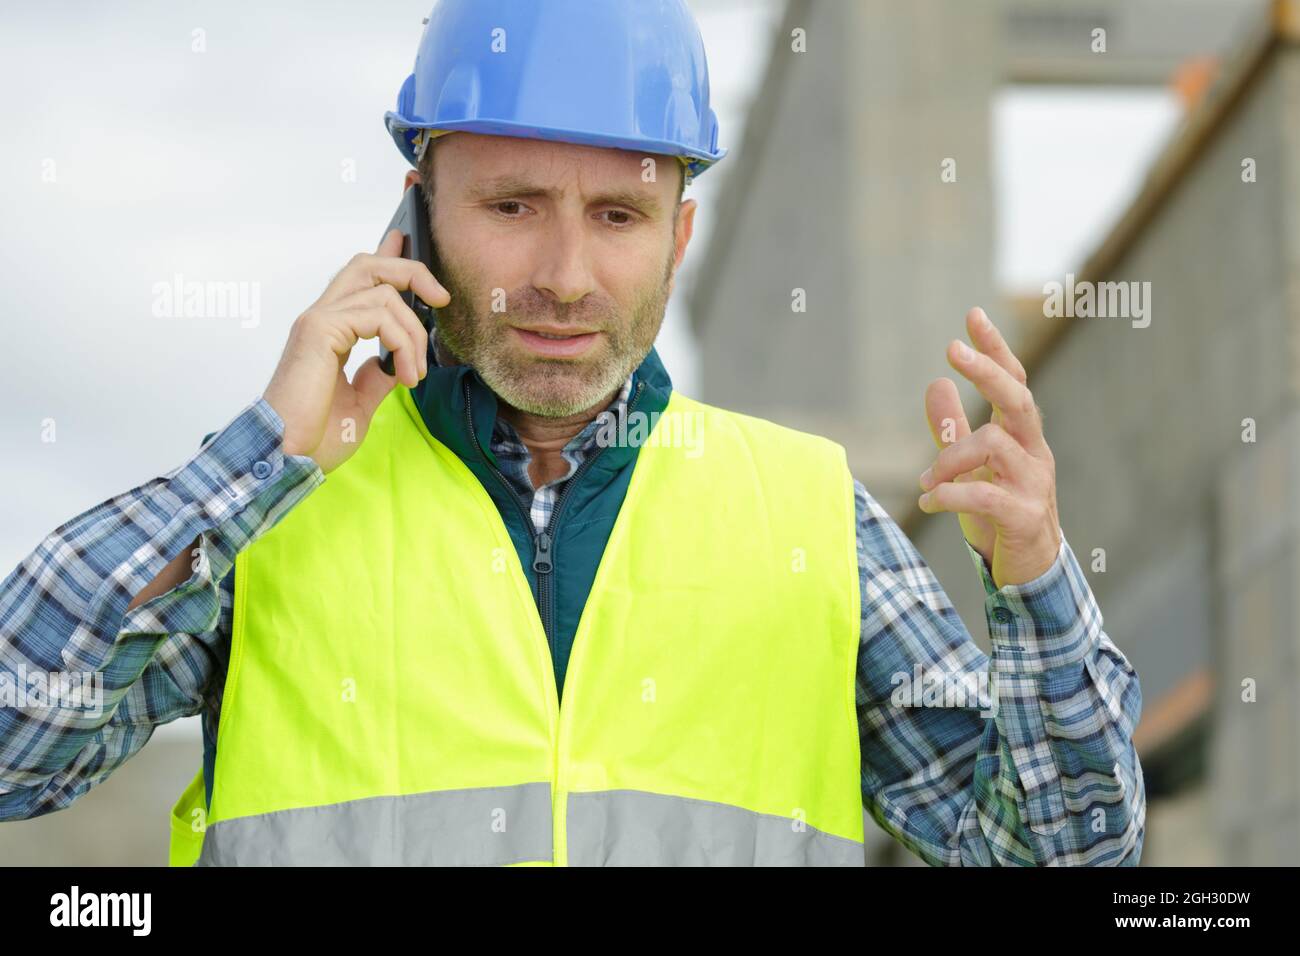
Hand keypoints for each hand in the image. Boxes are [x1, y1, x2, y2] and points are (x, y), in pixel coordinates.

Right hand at [262, 229, 449, 473]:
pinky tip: (405, 376)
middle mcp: (320, 318)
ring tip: (414, 374)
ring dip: (413, 335)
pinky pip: (377, 315)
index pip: (359, 279)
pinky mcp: (318, 330)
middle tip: (440, 298)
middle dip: (411, 271)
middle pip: (368, 265)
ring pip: (383, 293)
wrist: (289, 458)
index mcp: (328, 332)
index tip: (404, 239)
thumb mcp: (360, 403)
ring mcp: (317, 321)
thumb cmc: (314, 438)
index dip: (386, 256)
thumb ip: (376, 377)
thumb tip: (393, 363)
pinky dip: (402, 343)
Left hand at [918, 307, 1061, 587]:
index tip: (973, 315)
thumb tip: (936, 382)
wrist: (1032, 573)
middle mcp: (1034, 453)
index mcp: (1022, 437)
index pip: (1014, 382)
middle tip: (952, 350)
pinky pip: (985, 495)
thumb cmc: (1001, 515)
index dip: (995, 349)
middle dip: (987, 371)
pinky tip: (928, 503)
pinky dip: (949, 495)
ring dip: (949, 457)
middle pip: (1018, 399)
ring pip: (994, 444)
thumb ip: (952, 429)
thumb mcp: (971, 468)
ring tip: (926, 483)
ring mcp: (1034, 484)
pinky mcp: (1025, 518)